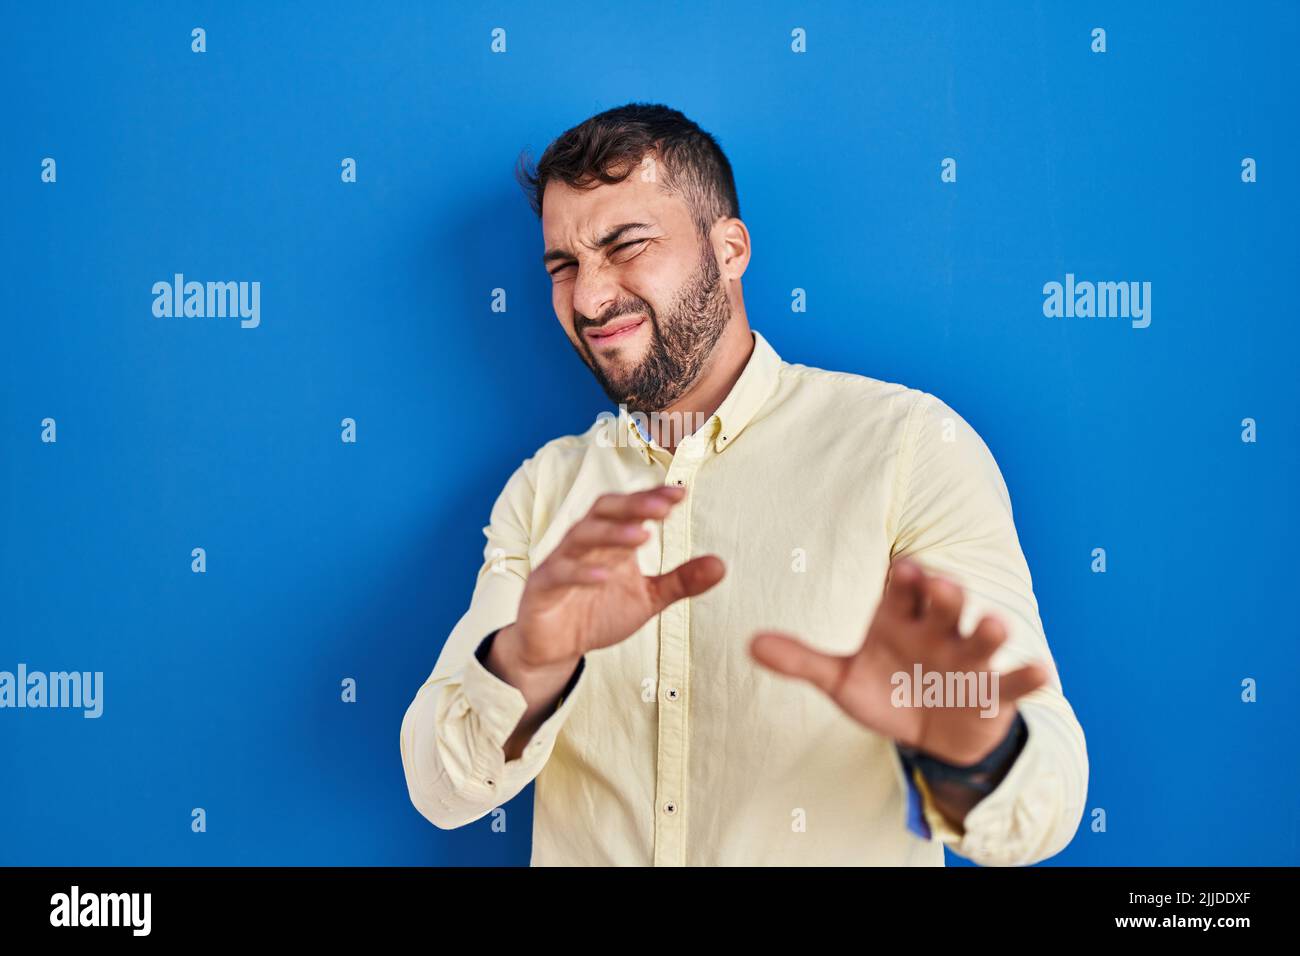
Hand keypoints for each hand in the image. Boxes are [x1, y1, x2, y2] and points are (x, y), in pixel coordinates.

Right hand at [508, 485, 725, 671]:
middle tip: (663, 507)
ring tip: (642, 536)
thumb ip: (680, 581)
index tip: (681, 493)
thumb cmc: (597, 612)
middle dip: (633, 505)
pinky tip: (604, 575)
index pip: (631, 509)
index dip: (653, 498)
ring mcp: (560, 562)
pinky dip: (581, 572)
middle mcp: (585, 543)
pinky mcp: (542, 587)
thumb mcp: (647, 598)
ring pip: (582, 536)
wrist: (554, 647)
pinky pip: (559, 573)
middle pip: (604, 510)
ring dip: (611, 533)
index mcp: (610, 540)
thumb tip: (721, 564)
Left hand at [748, 556, 1047, 764]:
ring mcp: (969, 660)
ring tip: (990, 624)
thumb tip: (750, 643)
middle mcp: (938, 631)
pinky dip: (1027, 677)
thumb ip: (802, 661)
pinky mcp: (993, 693)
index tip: (898, 571)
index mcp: (900, 619)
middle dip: (945, 594)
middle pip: (944, 605)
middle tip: (940, 584)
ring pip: (981, 638)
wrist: (933, 736)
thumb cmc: (888, 692)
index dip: (903, 582)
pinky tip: (1040, 671)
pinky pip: (1012, 682)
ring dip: (988, 630)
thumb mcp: (842, 681)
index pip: (902, 592)